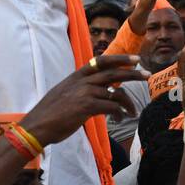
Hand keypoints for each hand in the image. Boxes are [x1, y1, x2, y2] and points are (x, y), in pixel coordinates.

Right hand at [20, 55, 146, 144]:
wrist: (37, 126)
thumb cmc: (50, 113)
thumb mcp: (65, 93)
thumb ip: (81, 88)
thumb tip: (98, 91)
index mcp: (77, 76)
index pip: (101, 61)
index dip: (120, 58)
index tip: (135, 58)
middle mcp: (82, 81)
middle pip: (113, 73)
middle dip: (133, 73)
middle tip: (147, 74)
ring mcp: (85, 92)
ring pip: (115, 93)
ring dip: (128, 103)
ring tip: (133, 111)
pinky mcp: (87, 106)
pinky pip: (111, 107)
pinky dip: (119, 113)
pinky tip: (120, 119)